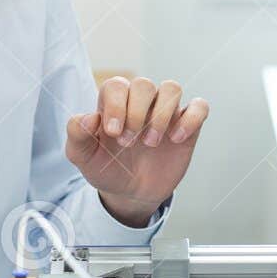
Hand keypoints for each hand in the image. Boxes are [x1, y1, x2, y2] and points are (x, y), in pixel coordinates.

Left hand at [66, 77, 208, 226]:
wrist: (130, 192)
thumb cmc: (107, 168)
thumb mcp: (84, 158)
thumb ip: (77, 136)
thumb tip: (87, 117)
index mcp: (114, 103)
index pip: (117, 85)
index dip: (116, 105)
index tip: (113, 133)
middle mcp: (141, 102)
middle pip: (144, 84)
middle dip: (137, 113)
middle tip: (130, 142)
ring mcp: (165, 112)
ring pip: (172, 88)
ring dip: (162, 114)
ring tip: (151, 142)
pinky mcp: (187, 125)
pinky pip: (199, 107)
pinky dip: (191, 119)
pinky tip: (176, 139)